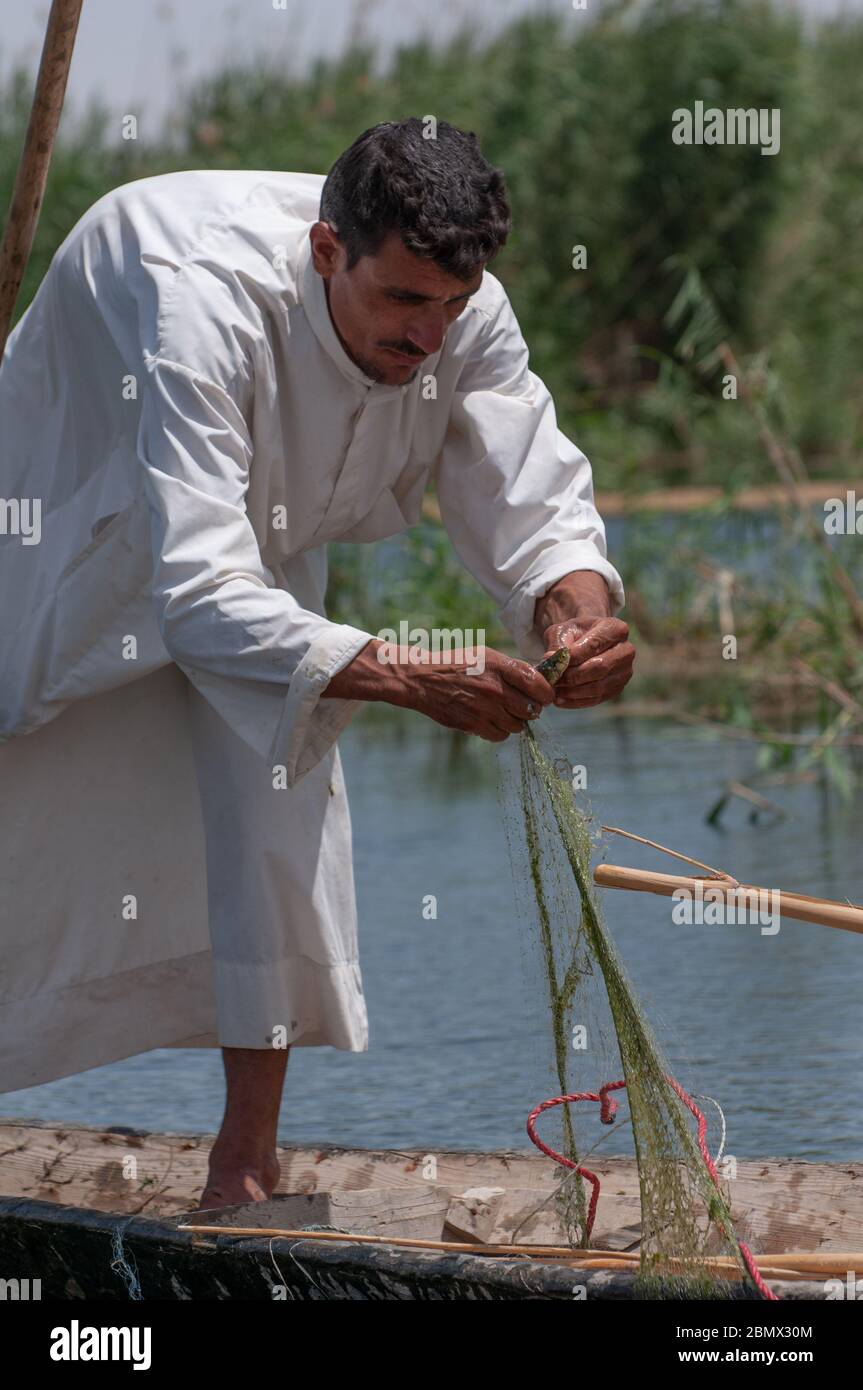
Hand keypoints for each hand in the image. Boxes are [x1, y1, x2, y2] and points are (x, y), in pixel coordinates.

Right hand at [394, 645, 554, 740]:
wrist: (423, 680)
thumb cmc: (457, 665)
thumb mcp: (485, 655)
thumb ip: (511, 668)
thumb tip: (538, 681)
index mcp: (499, 666)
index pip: (537, 683)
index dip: (546, 693)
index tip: (544, 696)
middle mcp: (494, 688)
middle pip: (531, 709)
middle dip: (532, 709)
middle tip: (524, 705)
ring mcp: (484, 708)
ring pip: (518, 725)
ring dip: (516, 721)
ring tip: (504, 712)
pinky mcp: (474, 724)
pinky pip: (501, 735)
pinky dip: (500, 731)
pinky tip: (492, 720)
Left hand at [541, 617, 634, 707]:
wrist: (585, 643)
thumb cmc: (574, 634)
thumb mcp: (563, 630)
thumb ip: (558, 643)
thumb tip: (551, 660)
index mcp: (615, 629)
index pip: (594, 645)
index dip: (572, 656)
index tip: (551, 660)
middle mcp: (626, 650)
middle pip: (599, 668)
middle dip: (572, 676)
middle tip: (553, 678)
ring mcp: (625, 672)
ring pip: (598, 687)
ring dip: (573, 691)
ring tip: (554, 690)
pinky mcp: (618, 688)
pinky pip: (597, 699)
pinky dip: (576, 702)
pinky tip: (560, 699)